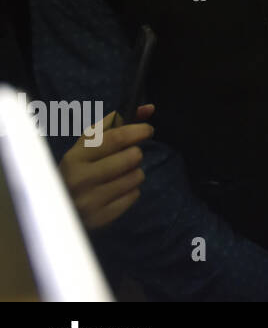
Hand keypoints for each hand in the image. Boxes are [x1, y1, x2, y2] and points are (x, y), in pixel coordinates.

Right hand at [59, 105, 154, 229]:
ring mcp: (90, 201)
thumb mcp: (89, 143)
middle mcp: (80, 179)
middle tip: (127, 157)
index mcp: (75, 157)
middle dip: (135, 154)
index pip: (116, 138)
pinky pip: (134, 196)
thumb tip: (149, 108)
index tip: (148, 130)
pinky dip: (131, 191)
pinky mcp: (100, 218)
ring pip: (136, 177)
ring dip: (134, 173)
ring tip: (118, 175)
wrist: (59, 206)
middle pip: (131, 157)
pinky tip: (116, 191)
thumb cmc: (79, 167)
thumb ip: (117, 122)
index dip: (138, 131)